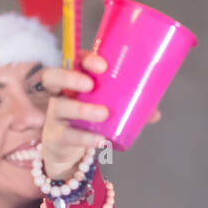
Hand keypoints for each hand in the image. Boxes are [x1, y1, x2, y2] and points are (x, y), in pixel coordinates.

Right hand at [39, 52, 160, 179]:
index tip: (103, 66)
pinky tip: (100, 140)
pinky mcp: (54, 136)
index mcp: (74, 79)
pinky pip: (66, 135)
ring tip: (103, 114)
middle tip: (90, 85)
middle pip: (53, 77)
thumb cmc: (89, 118)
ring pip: (60, 107)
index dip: (86, 60)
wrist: (68, 147)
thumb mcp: (107, 108)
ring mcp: (53, 114)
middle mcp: (58, 93)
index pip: (75, 61)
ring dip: (81, 109)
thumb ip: (130, 108)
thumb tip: (155, 113)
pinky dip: (84, 138)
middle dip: (70, 78)